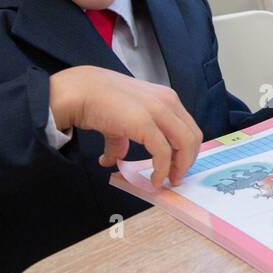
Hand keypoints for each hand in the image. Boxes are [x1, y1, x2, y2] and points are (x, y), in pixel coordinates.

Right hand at [49, 66, 203, 187]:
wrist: (80, 91)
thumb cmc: (98, 100)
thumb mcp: (121, 118)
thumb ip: (124, 137)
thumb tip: (115, 158)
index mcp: (166, 98)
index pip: (189, 128)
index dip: (188, 151)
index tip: (179, 167)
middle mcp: (167, 102)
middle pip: (193, 137)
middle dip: (187, 161)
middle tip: (175, 178)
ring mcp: (158, 110)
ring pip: (185, 144)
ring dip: (179, 167)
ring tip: (167, 181)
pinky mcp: (144, 123)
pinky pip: (163, 152)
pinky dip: (162, 170)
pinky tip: (154, 180)